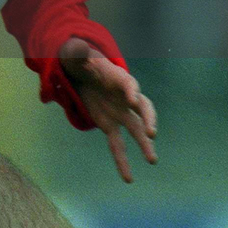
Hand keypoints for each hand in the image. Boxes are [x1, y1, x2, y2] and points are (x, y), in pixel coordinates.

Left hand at [59, 38, 156, 182]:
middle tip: (152, 133)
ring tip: (152, 161)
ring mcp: (119, 113)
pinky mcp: (109, 125)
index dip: (131, 90)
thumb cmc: (80, 60)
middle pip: (142, 108)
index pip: (129, 84)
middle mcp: (125, 98)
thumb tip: (76, 48)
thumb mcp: (75, 54)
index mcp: (118, 78)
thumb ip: (76, 53)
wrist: (80, 71)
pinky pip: (117, 145)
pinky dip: (122, 161)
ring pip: (136, 130)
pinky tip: (128, 178)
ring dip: (144, 145)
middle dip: (148, 120)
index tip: (132, 98)